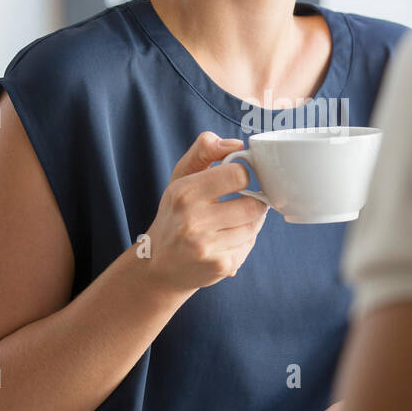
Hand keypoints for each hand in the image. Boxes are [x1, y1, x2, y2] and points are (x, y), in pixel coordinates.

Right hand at [147, 132, 267, 291]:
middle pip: (253, 204)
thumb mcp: (181, 177)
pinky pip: (249, 246)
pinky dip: (243, 242)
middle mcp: (193, 220)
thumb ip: (205, 150)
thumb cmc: (174, 215)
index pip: (238, 174)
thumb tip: (236, 144)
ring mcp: (207, 246)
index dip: (243, 175)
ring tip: (231, 224)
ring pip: (254, 226)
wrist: (157, 266)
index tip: (238, 180)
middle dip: (253, 202)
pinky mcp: (220, 266)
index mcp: (184, 192)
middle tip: (243, 203)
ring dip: (249, 223)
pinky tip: (226, 242)